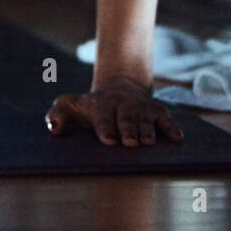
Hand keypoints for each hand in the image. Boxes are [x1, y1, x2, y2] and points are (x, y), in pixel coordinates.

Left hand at [45, 75, 183, 146]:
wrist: (119, 87)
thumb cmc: (89, 106)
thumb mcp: (70, 105)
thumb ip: (57, 115)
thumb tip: (53, 128)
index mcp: (102, 105)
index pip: (103, 116)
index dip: (106, 128)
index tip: (109, 140)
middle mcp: (124, 105)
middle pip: (127, 118)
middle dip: (128, 129)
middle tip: (130, 142)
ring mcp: (142, 108)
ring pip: (146, 120)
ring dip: (148, 130)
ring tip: (149, 143)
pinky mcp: (157, 111)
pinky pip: (166, 119)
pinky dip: (172, 127)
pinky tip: (177, 138)